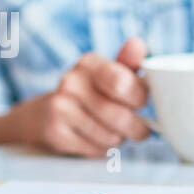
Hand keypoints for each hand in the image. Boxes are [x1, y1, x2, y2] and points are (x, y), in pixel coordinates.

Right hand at [15, 38, 152, 156]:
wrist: (50, 113)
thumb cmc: (92, 92)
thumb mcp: (110, 74)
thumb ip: (128, 63)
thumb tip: (137, 44)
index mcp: (88, 63)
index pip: (122, 83)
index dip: (140, 98)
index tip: (142, 102)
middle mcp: (70, 81)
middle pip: (120, 117)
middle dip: (136, 128)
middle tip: (138, 127)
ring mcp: (60, 107)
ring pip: (110, 137)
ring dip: (119, 139)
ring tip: (112, 131)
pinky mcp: (55, 132)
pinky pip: (95, 150)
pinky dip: (103, 149)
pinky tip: (96, 139)